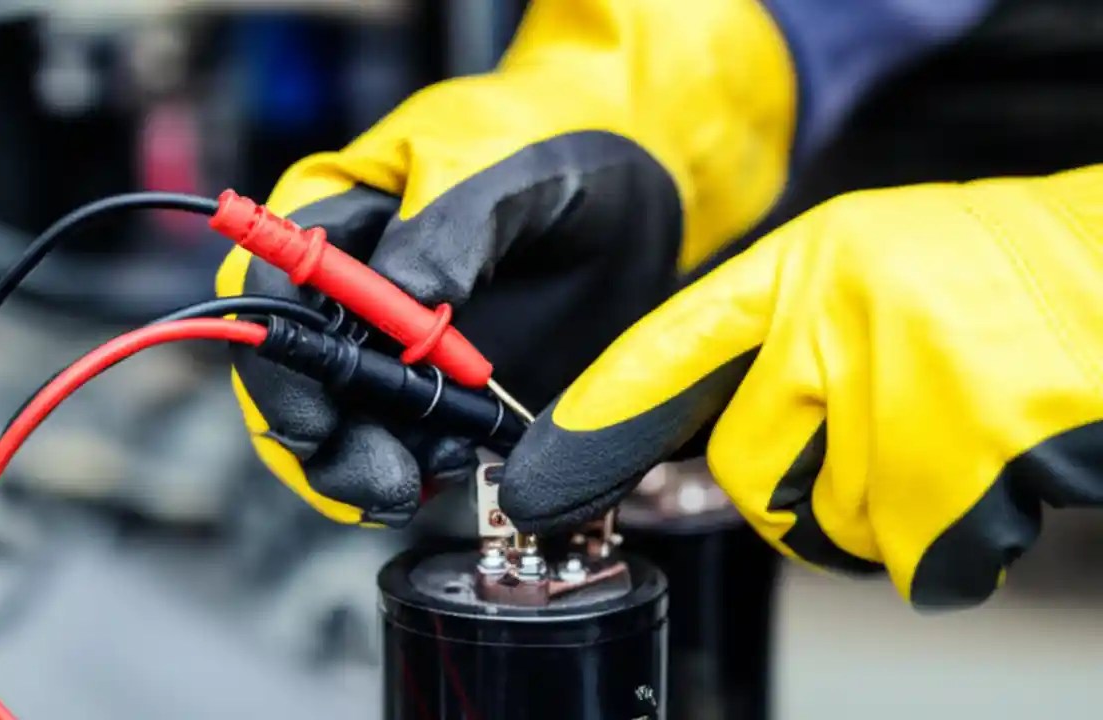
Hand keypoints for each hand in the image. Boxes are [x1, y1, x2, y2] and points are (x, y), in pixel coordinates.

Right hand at [216, 0, 795, 524]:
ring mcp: (395, 349)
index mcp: (339, 217)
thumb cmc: (557, 142)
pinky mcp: (446, 392)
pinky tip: (463, 466)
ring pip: (344, 430)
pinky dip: (424, 473)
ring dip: (368, 471)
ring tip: (423, 485)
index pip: (269, 291)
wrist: (639, 183)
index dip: (278, 359)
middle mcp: (350, 292)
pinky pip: (412, 448)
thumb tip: (405, 301)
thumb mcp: (506, 165)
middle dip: (322, 443)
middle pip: (294, 380)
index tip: (320, 417)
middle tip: (382, 485)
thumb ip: (450, 228)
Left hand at [502, 166, 1102, 607]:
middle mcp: (842, 309)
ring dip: (893, 517)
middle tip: (883, 459)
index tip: (544, 478)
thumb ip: (787, 349)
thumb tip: (691, 459)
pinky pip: (918, 558)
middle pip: (750, 470)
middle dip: (799, 496)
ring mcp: (902, 377)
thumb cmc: (1014, 282)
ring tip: (964, 443)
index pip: (671, 348)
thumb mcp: (879, 275)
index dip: (604, 419)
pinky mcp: (968, 452)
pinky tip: (1003, 475)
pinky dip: (959, 546)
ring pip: (836, 525)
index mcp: (813, 259)